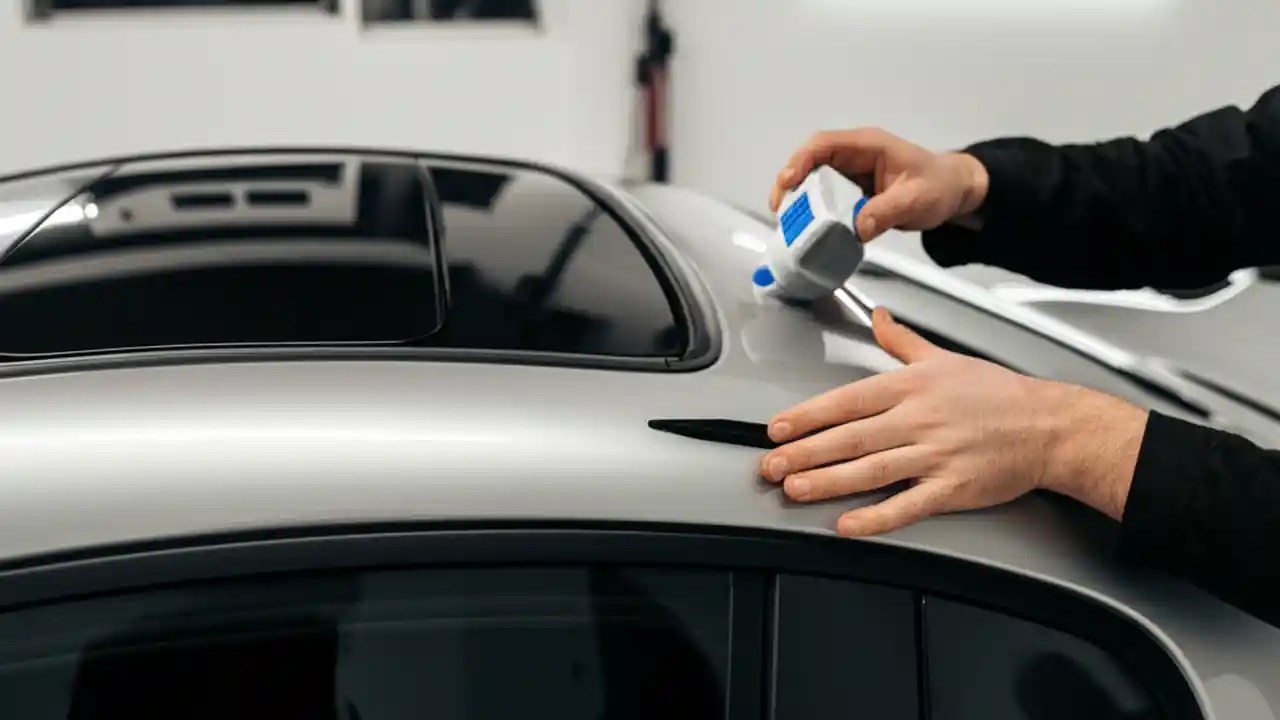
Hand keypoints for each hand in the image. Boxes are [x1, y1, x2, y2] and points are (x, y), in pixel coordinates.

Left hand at [759, 307, 1149, 535]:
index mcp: (912, 387)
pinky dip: (876, 517)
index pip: (846, 400)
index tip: (777, 428)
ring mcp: (934, 456)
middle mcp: (918, 420)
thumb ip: (902, 341)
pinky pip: (907, 505)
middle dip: (805, 452)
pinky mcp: (952, 488)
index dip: (808, 415)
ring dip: (828, 482)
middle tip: (770, 465)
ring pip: (871, 470)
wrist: (1049, 426)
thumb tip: (877, 316)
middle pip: (850, 437)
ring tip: (794, 489)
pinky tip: (847, 524)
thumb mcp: (944, 358)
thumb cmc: (998, 394)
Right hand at [768, 128, 990, 241]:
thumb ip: (887, 212)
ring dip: (798, 197)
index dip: (801, 161)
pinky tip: (806, 225)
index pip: (824, 144)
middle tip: (779, 208)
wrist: (953, 191)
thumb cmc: (939, 186)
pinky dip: (813, 209)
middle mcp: (854, 155)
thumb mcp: (916, 199)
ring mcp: (851, 172)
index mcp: (868, 146)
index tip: (788, 183)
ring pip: (813, 178)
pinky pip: (825, 195)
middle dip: (790, 181)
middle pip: (810, 160)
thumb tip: (856, 228)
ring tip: (787, 219)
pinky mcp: (851, 190)